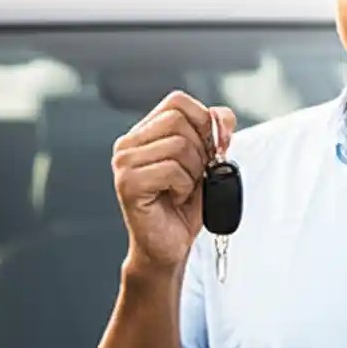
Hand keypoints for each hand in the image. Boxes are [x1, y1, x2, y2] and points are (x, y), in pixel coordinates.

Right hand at [112, 91, 235, 273]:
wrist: (169, 245)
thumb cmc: (184, 206)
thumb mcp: (208, 162)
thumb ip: (216, 134)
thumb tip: (222, 117)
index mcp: (143, 133)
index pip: (177, 101)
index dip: (203, 119)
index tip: (212, 147)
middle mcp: (128, 144)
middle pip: (179, 120)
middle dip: (200, 151)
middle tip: (193, 176)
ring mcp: (124, 163)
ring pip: (179, 146)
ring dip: (193, 173)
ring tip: (182, 190)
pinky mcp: (128, 183)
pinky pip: (172, 170)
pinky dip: (184, 187)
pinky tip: (174, 199)